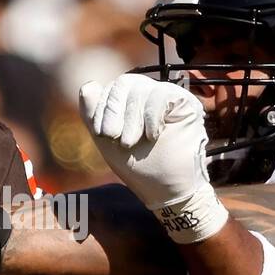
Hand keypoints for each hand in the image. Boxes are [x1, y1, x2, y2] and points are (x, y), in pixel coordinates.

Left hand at [79, 73, 210, 209]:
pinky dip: (152, 116)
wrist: (169, 191)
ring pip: (141, 87)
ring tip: (131, 142)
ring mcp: (168, 98)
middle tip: (115, 137)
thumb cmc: (140, 170)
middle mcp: (149, 97)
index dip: (103, 108)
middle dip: (114, 110)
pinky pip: (161, 94)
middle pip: (124, 83)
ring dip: (132, 118)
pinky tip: (153, 136)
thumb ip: (93, 115)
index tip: (103, 134)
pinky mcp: (185, 102)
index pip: (111, 89)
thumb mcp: (107, 142)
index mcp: (130, 105)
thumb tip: (89, 86)